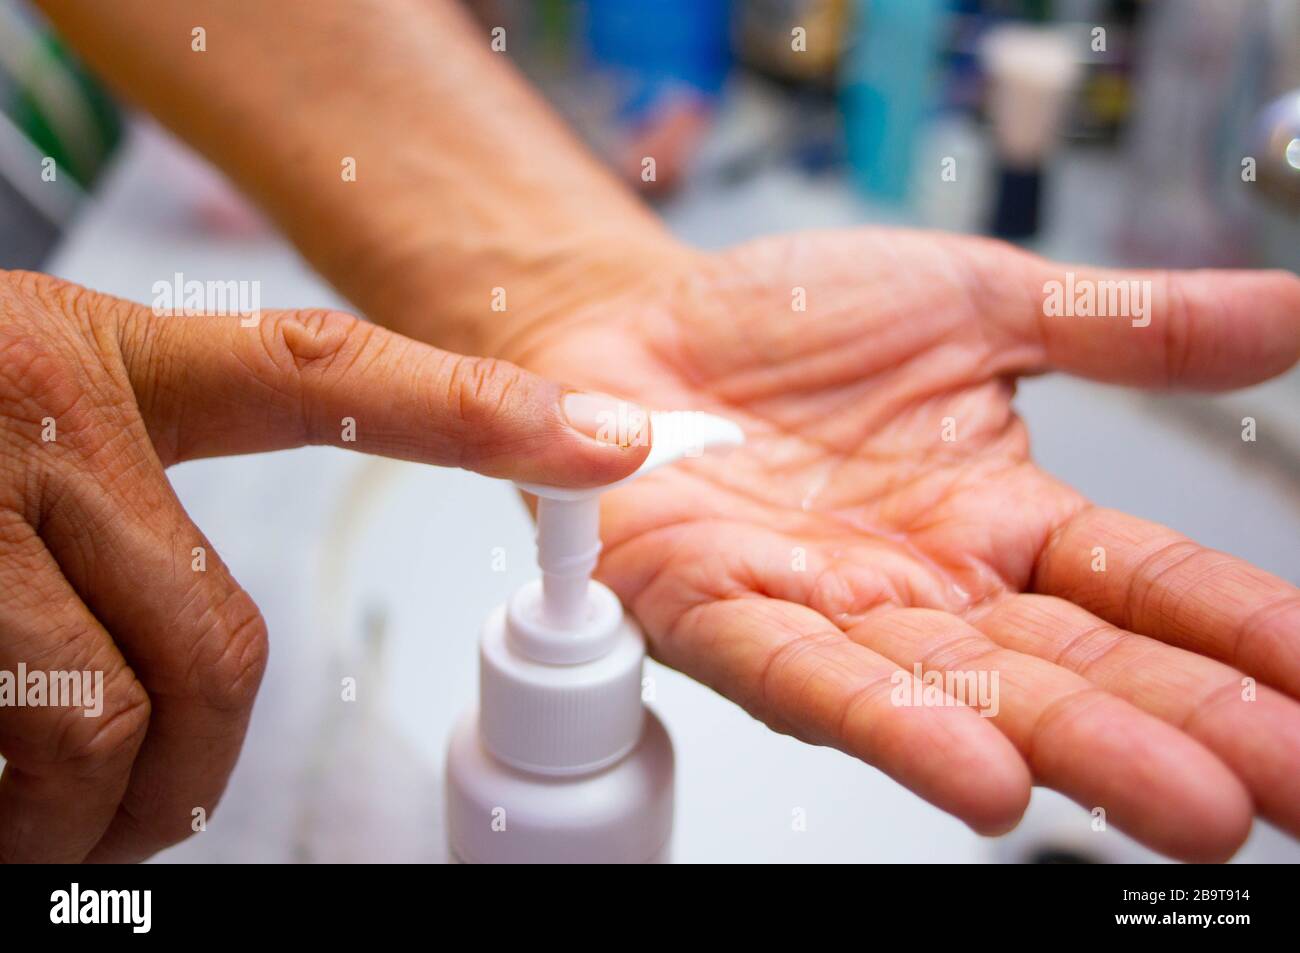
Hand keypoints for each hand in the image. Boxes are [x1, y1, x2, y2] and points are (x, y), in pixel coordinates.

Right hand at [0, 270, 647, 861]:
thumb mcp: (33, 423)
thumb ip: (133, 511)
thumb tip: (183, 656)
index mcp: (114, 365)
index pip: (323, 378)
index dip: (468, 415)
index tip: (603, 442)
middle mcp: (57, 412)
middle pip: (217, 643)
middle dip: (190, 764)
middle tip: (152, 804)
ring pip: (109, 715)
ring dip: (89, 806)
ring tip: (41, 808)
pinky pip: (17, 747)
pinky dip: (22, 814)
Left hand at [510, 229, 1299, 861]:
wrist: (640, 324)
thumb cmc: (795, 326)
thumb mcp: (977, 304)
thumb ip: (1120, 327)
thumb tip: (1287, 317)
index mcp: (999, 516)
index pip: (1143, 585)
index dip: (1242, 630)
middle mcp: (926, 584)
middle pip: (1072, 666)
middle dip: (1188, 725)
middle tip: (1296, 783)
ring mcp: (826, 607)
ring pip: (961, 692)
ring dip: (1070, 748)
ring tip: (1179, 804)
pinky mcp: (716, 608)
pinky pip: (807, 675)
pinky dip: (892, 726)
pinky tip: (981, 777)